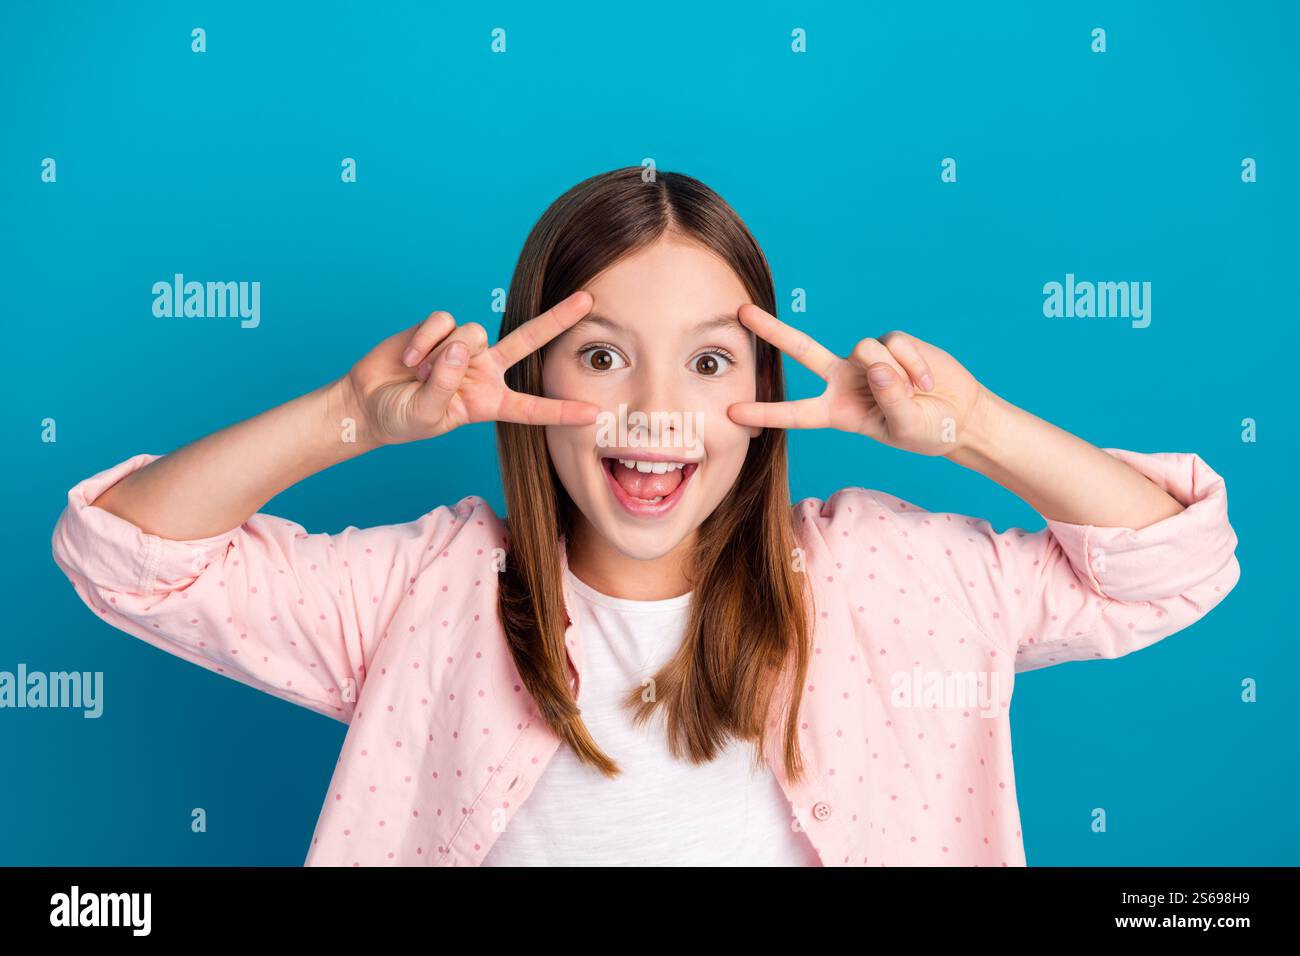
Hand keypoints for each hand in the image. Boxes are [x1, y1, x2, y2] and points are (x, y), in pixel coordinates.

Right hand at [343, 292, 600, 444]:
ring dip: (443, 354)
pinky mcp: (439, 328)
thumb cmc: (402, 418)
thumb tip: (459, 347)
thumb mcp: (426, 415)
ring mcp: (464, 348)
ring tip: (419, 374)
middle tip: (588, 300)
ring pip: (473, 332)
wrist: (368, 401)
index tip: (594, 415)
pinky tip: (410, 357)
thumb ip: (444, 385)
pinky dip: (425, 339)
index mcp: (490, 402)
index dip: (561, 412)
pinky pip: (444, 322)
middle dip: (557, 320)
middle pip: (528, 341)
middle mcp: (485, 371)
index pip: (532, 409)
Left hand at [725, 305, 989, 456]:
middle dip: (773, 330)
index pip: (795, 412)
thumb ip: (891, 401)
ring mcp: (868, 360)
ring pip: (866, 350)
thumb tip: (878, 367)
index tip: (731, 411)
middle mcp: (845, 381)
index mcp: (838, 412)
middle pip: (802, 350)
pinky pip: (895, 345)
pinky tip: (927, 380)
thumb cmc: (928, 431)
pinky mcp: (893, 343)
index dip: (765, 411)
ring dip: (895, 373)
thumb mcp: (907, 428)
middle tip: (741, 312)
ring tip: (917, 392)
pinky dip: (914, 363)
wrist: (961, 416)